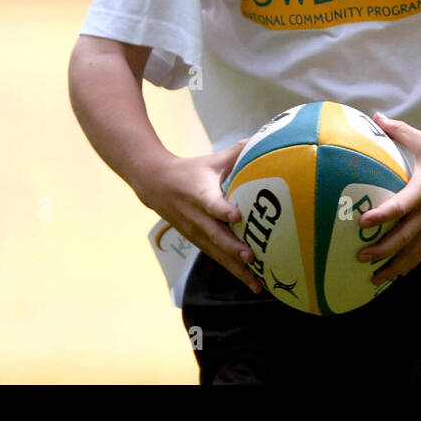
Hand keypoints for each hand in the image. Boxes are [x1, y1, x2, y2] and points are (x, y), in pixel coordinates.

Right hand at [137, 138, 263, 293]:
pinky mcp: (199, 243)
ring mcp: (197, 234)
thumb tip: (264, 138)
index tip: (236, 216)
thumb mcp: (212, 160)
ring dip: (237, 269)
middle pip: (216, 235)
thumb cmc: (192, 171)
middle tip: (252, 257)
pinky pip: (218, 259)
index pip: (212, 203)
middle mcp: (197, 217)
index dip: (223, 210)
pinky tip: (253, 282)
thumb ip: (238, 152)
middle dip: (233, 248)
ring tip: (257, 283)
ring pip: (218, 254)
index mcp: (201, 194)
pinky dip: (234, 271)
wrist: (156, 186)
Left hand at [356, 113, 420, 284]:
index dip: (381, 216)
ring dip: (394, 267)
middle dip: (381, 251)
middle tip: (359, 257)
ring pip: (414, 252)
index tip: (362, 222)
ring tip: (373, 280)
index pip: (400, 207)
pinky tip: (397, 274)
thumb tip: (375, 116)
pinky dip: (409, 264)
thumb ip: (399, 131)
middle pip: (403, 239)